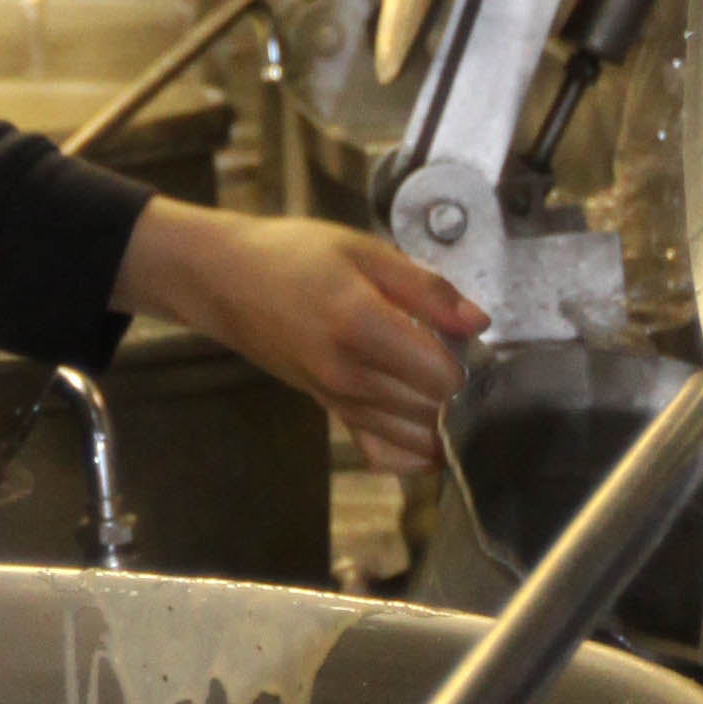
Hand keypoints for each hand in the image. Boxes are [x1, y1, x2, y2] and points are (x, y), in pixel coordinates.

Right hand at [113, 200, 484, 474]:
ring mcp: (337, 400)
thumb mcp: (362, 249)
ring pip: (413, 437)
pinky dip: (412, 453)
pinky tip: (428, 432)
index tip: (475, 342)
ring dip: (443, 421)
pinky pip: (381, 453)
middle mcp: (350, 374)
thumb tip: (478, 323)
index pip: (444, 376)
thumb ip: (424, 287)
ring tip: (451, 388)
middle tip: (470, 363)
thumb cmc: (293, 255)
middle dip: (464, 394)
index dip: (473, 363)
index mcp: (362, 325)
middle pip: (434, 411)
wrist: (224, 281)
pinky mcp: (330, 411)